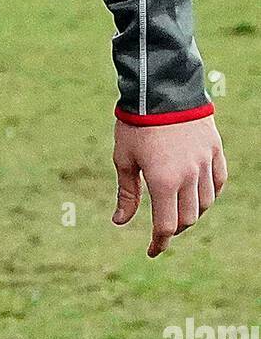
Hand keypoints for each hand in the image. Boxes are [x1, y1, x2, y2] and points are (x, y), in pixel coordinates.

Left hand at [112, 116, 226, 256]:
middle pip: (187, 218)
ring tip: (176, 208)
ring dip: (191, 212)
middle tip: (161, 227)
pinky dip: (209, 193)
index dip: (159, 243)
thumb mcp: (124, 158)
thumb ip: (127, 193)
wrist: (160, 87)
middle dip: (173, 227)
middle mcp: (189, 176)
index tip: (152, 251)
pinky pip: (218, 182)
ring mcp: (205, 163)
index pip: (165, 226)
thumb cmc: (136, 123)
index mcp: (163, 181)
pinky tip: (197, 193)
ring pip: (204, 203)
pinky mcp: (214, 149)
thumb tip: (120, 222)